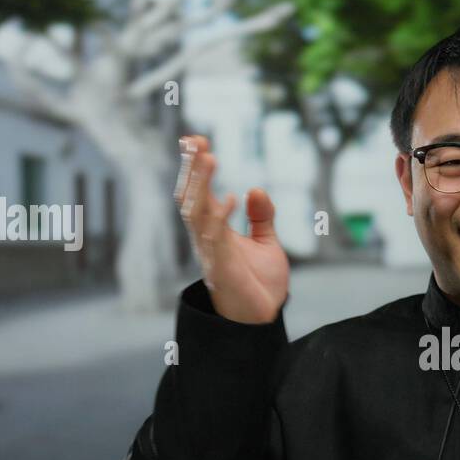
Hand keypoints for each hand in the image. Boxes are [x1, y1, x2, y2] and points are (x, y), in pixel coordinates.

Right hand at [176, 134, 289, 323]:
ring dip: (202, 186)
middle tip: (195, 141)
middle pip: (192, 197)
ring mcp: (212, 253)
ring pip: (199, 214)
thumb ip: (262, 217)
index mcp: (216, 230)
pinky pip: (216, 240)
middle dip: (193, 170)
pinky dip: (220, 219)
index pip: (200, 193)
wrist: (263, 320)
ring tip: (208, 158)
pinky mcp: (222, 269)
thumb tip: (255, 189)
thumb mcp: (266, 244)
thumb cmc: (260, 286)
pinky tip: (230, 199)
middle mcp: (208, 238)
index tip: (196, 140)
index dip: (196, 168)